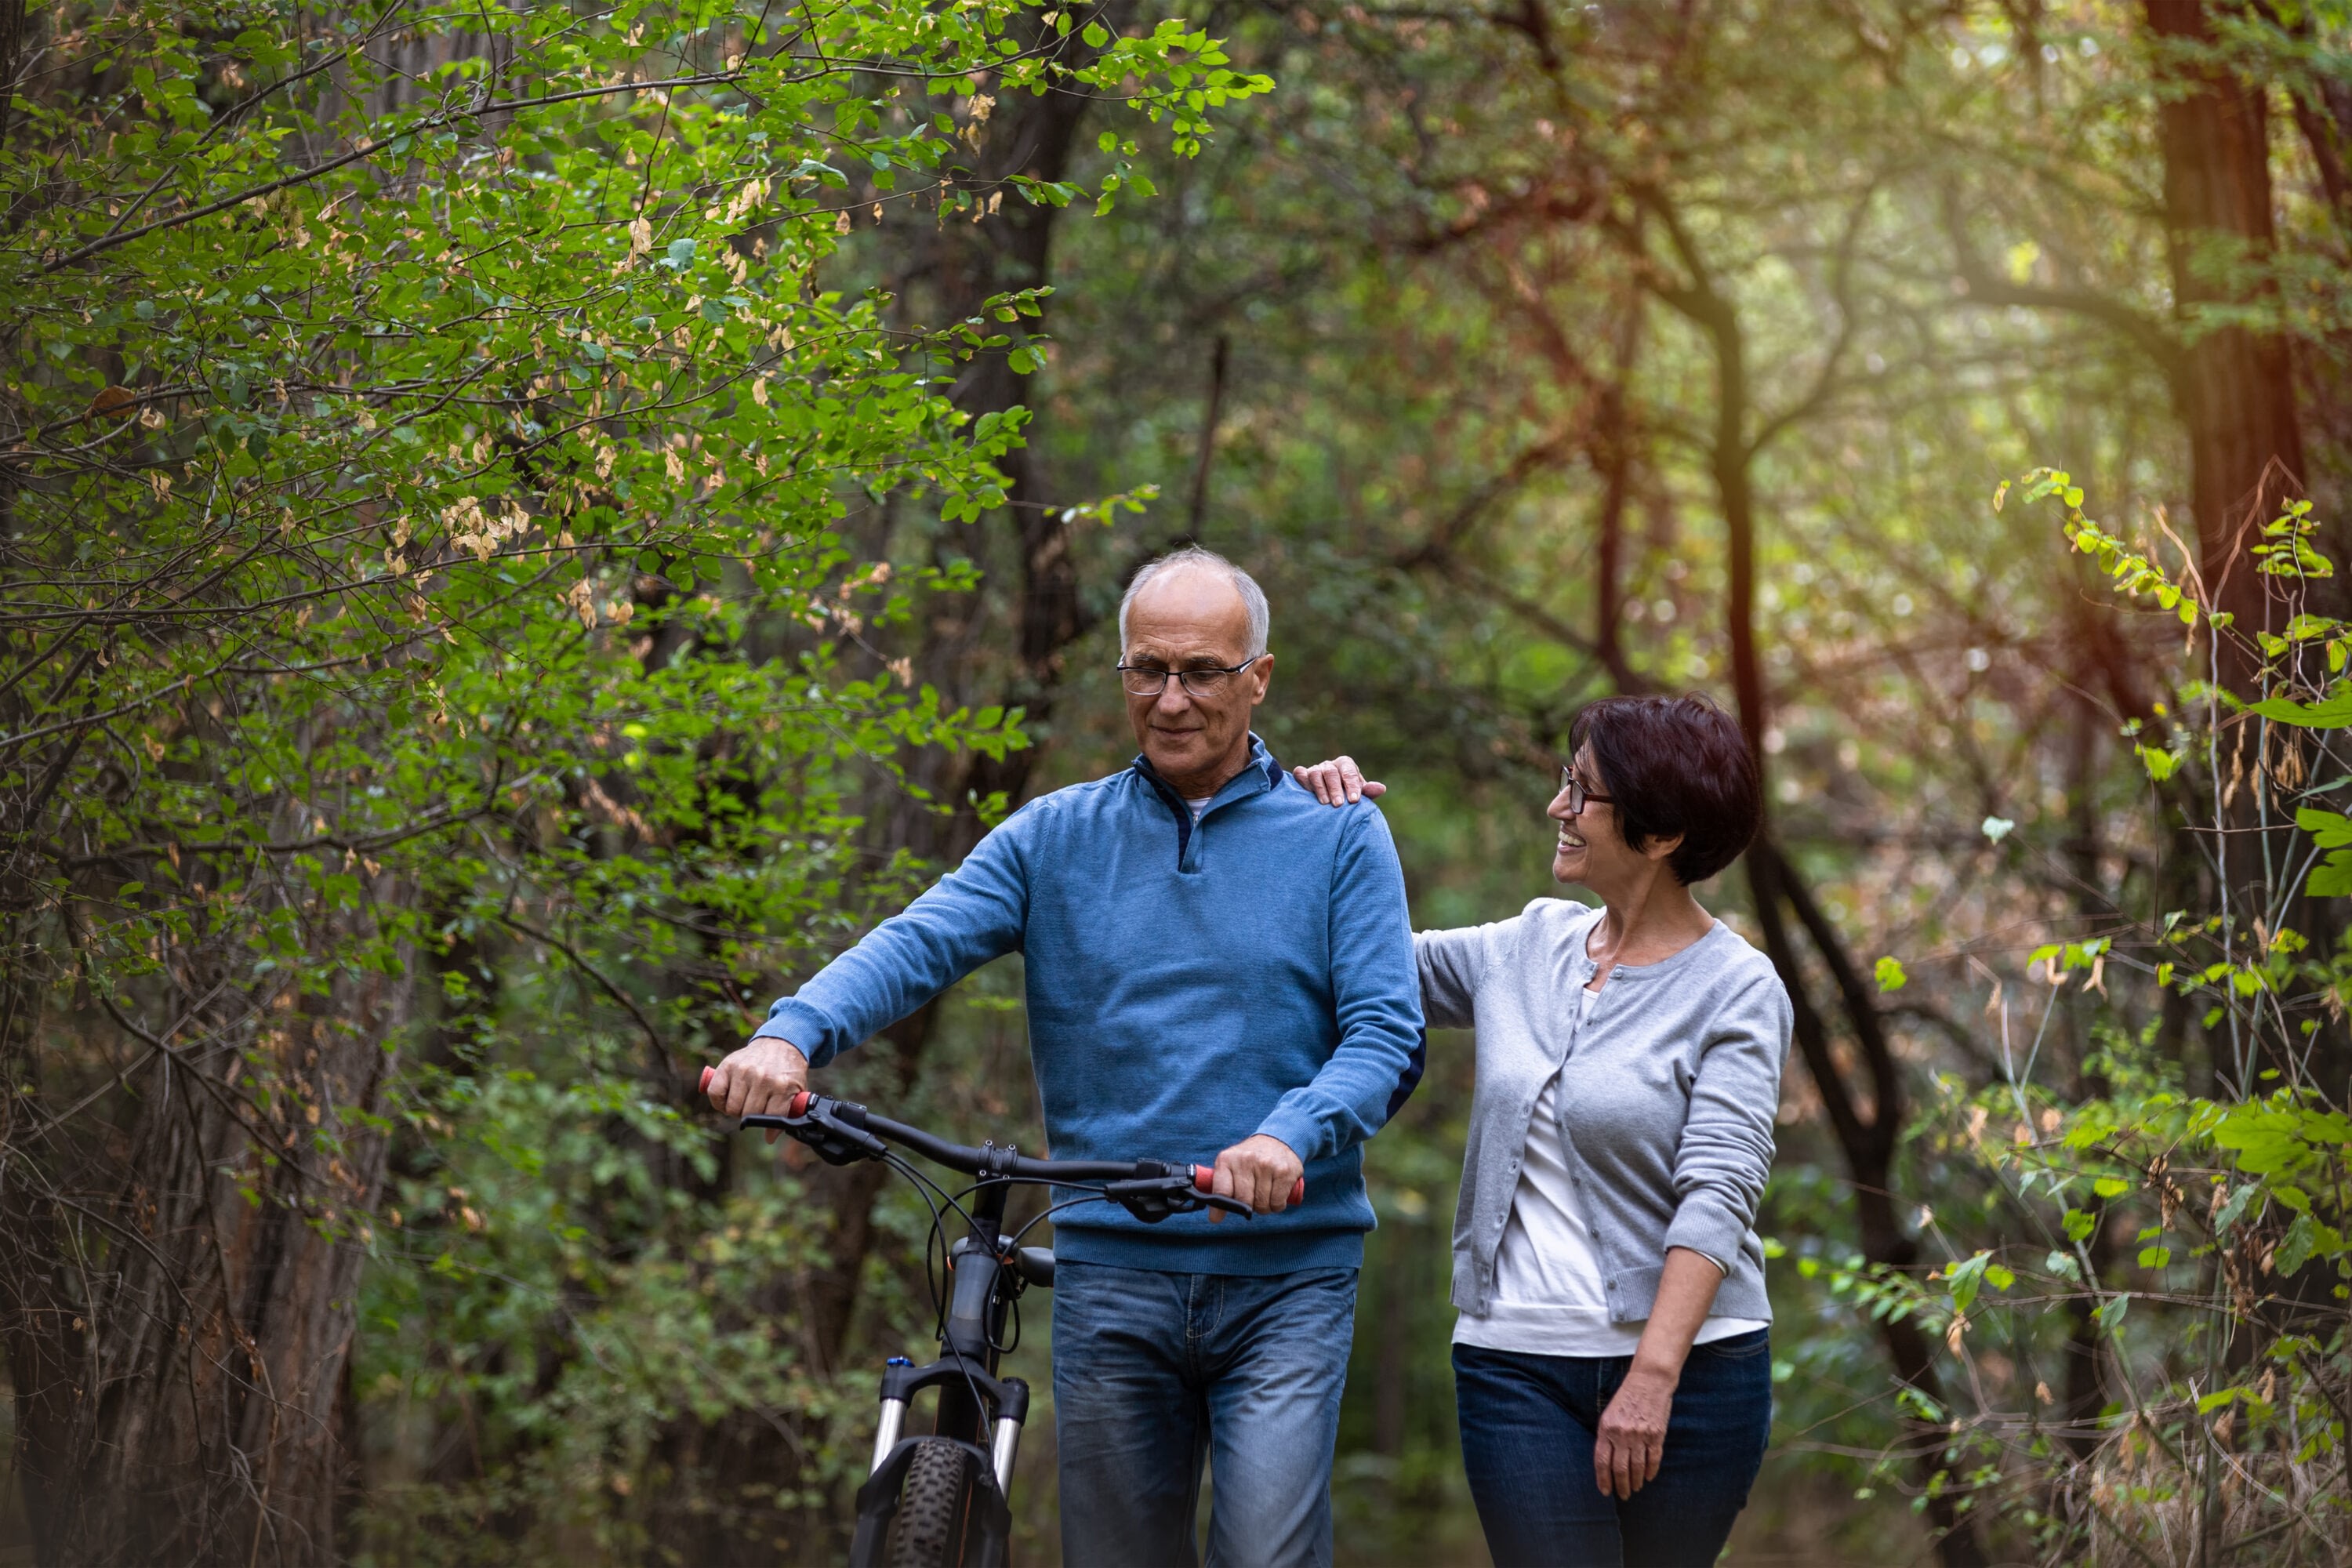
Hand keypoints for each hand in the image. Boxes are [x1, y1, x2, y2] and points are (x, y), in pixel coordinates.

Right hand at [705, 1036, 809, 1144]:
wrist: (780, 1043)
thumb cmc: (787, 1071)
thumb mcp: (797, 1090)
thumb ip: (787, 1113)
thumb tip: (769, 1138)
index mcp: (782, 1086)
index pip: (771, 1118)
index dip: (769, 1128)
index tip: (768, 1132)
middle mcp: (763, 1078)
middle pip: (749, 1115)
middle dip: (752, 1116)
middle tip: (756, 1108)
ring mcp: (744, 1071)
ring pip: (732, 1108)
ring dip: (737, 1109)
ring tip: (744, 1101)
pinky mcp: (728, 1065)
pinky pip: (715, 1093)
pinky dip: (719, 1101)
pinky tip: (728, 1098)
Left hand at [1207, 1133, 1302, 1222]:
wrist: (1278, 1140)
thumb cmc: (1250, 1160)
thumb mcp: (1230, 1164)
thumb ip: (1221, 1187)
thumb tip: (1215, 1218)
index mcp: (1227, 1159)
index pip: (1221, 1190)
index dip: (1220, 1208)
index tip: (1217, 1218)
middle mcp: (1246, 1160)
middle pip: (1243, 1201)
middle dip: (1247, 1207)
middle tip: (1251, 1198)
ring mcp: (1266, 1165)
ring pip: (1262, 1205)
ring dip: (1264, 1207)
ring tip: (1264, 1194)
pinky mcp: (1284, 1172)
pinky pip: (1277, 1203)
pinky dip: (1277, 1206)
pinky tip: (1276, 1194)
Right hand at [1291, 756, 1385, 805]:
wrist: (1330, 801)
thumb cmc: (1348, 797)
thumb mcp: (1359, 796)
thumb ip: (1368, 792)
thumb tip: (1381, 789)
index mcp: (1346, 765)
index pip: (1349, 772)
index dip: (1352, 785)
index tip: (1354, 800)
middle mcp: (1330, 765)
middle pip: (1331, 772)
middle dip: (1335, 788)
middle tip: (1339, 804)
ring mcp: (1315, 769)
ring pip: (1315, 773)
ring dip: (1320, 788)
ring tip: (1325, 804)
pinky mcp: (1302, 775)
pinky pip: (1300, 774)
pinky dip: (1303, 782)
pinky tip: (1307, 795)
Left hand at [1593, 1362, 1674, 1498]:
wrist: (1649, 1381)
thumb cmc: (1627, 1397)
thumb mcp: (1609, 1414)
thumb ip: (1607, 1436)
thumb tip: (1606, 1461)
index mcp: (1607, 1428)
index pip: (1602, 1461)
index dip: (1603, 1479)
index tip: (1605, 1491)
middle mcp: (1622, 1434)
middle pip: (1620, 1468)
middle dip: (1620, 1486)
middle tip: (1623, 1495)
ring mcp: (1640, 1435)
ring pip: (1636, 1467)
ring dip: (1635, 1482)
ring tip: (1634, 1489)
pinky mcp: (1656, 1435)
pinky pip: (1653, 1459)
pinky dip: (1650, 1471)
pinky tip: (1648, 1478)